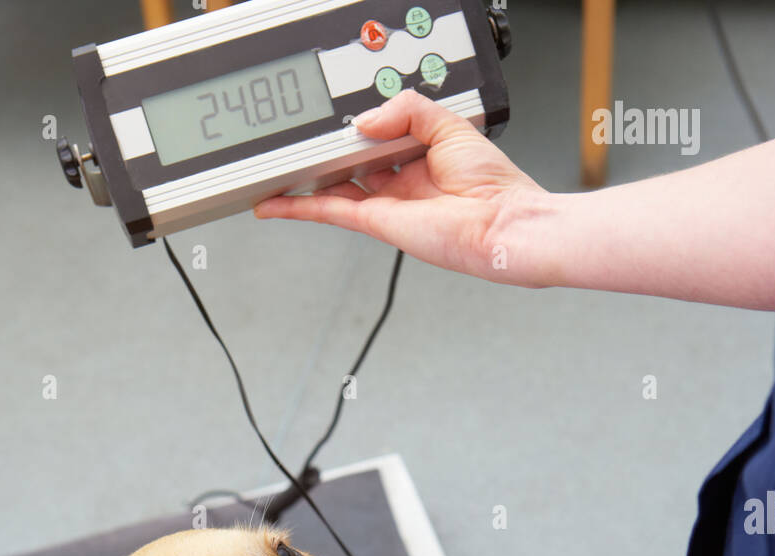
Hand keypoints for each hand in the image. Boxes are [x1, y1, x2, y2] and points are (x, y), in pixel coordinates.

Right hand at [254, 91, 551, 283]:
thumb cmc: (493, 186)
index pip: (375, 140)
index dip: (353, 129)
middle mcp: (398, 184)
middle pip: (347, 165)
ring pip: (331, 190)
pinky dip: (299, 208)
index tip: (333, 120)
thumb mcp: (448, 125)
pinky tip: (274, 203)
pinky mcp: (376, 223)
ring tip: (271, 173)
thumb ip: (407, 110)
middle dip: (322, 155)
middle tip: (298, 144)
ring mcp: (385, 205)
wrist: (502, 225)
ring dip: (302, 183)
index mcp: (418, 159)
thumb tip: (364, 123)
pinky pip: (329, 212)